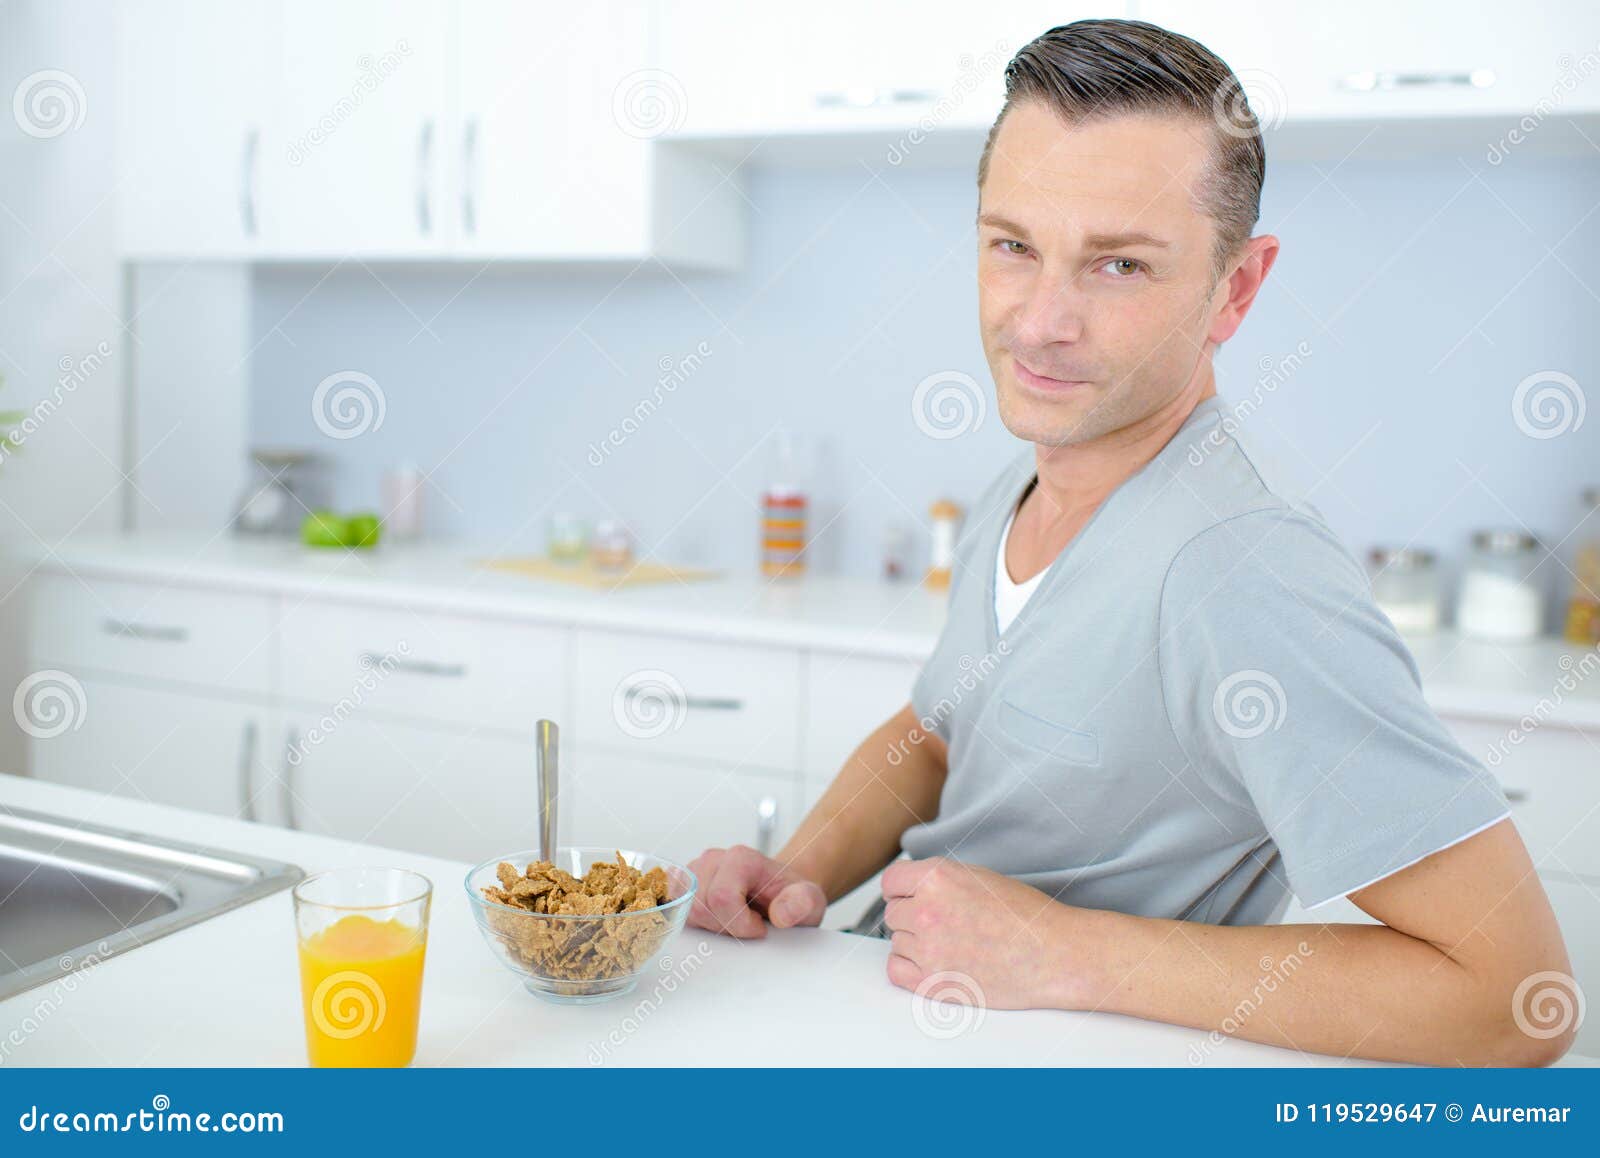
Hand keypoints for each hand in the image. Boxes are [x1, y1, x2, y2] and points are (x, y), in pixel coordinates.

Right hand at [686, 844, 827, 938]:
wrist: (782, 890)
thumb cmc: (792, 896)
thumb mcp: (810, 901)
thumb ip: (802, 904)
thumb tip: (783, 914)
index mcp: (741, 858)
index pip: (721, 897)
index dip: (740, 923)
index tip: (760, 927)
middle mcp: (714, 859)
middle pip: (700, 906)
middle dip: (725, 927)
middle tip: (747, 924)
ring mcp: (696, 871)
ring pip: (685, 910)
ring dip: (710, 925)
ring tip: (734, 920)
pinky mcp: (684, 885)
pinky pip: (674, 908)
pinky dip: (694, 921)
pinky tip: (717, 920)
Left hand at [881, 856, 1085, 1009]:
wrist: (1053, 955)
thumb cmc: (1026, 917)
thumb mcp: (978, 877)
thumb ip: (939, 880)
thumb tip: (911, 888)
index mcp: (938, 879)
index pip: (891, 881)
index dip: (901, 889)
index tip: (908, 896)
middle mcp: (927, 912)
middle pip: (893, 913)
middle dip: (912, 916)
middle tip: (943, 924)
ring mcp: (928, 950)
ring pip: (897, 942)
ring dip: (915, 943)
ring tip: (951, 944)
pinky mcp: (934, 984)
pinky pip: (896, 971)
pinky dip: (910, 968)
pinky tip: (935, 963)